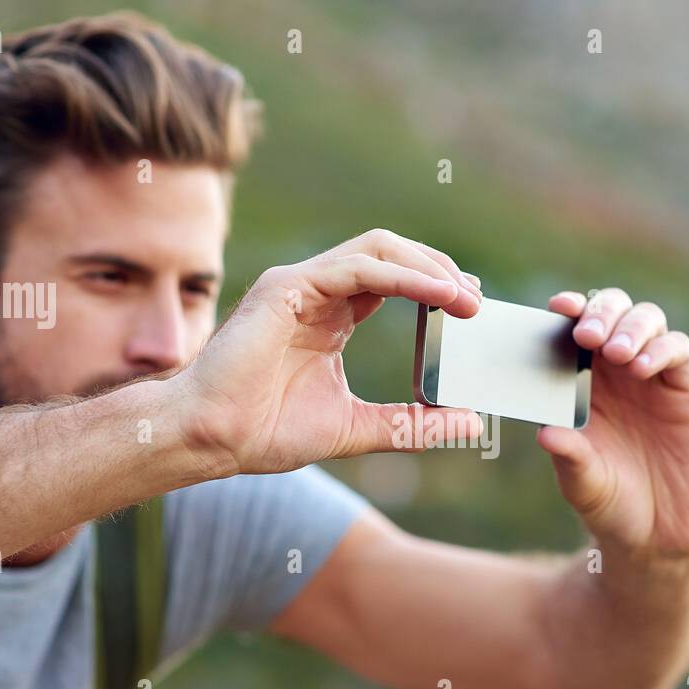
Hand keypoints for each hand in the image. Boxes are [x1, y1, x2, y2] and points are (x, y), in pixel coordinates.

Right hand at [174, 229, 482, 475]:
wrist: (211, 439)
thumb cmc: (266, 432)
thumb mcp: (357, 428)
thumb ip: (411, 424)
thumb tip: (469, 423)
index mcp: (333, 317)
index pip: (396, 281)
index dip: (437, 286)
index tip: (474, 309)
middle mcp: (319, 292)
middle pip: (393, 253)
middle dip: (441, 269)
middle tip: (477, 301)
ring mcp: (301, 284)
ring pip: (378, 248)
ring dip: (427, 266)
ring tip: (464, 297)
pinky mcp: (287, 286)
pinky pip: (356, 267)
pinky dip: (402, 276)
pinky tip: (434, 293)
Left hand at [537, 288, 688, 557]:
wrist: (658, 533)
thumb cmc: (610, 503)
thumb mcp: (582, 484)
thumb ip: (569, 457)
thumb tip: (545, 433)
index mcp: (579, 382)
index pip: (572, 330)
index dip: (567, 311)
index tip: (556, 308)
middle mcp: (615, 372)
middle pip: (611, 312)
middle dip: (600, 312)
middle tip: (586, 335)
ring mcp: (652, 377)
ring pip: (647, 321)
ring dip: (630, 327)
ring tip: (617, 353)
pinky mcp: (686, 390)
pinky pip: (678, 351)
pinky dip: (661, 349)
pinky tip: (644, 368)